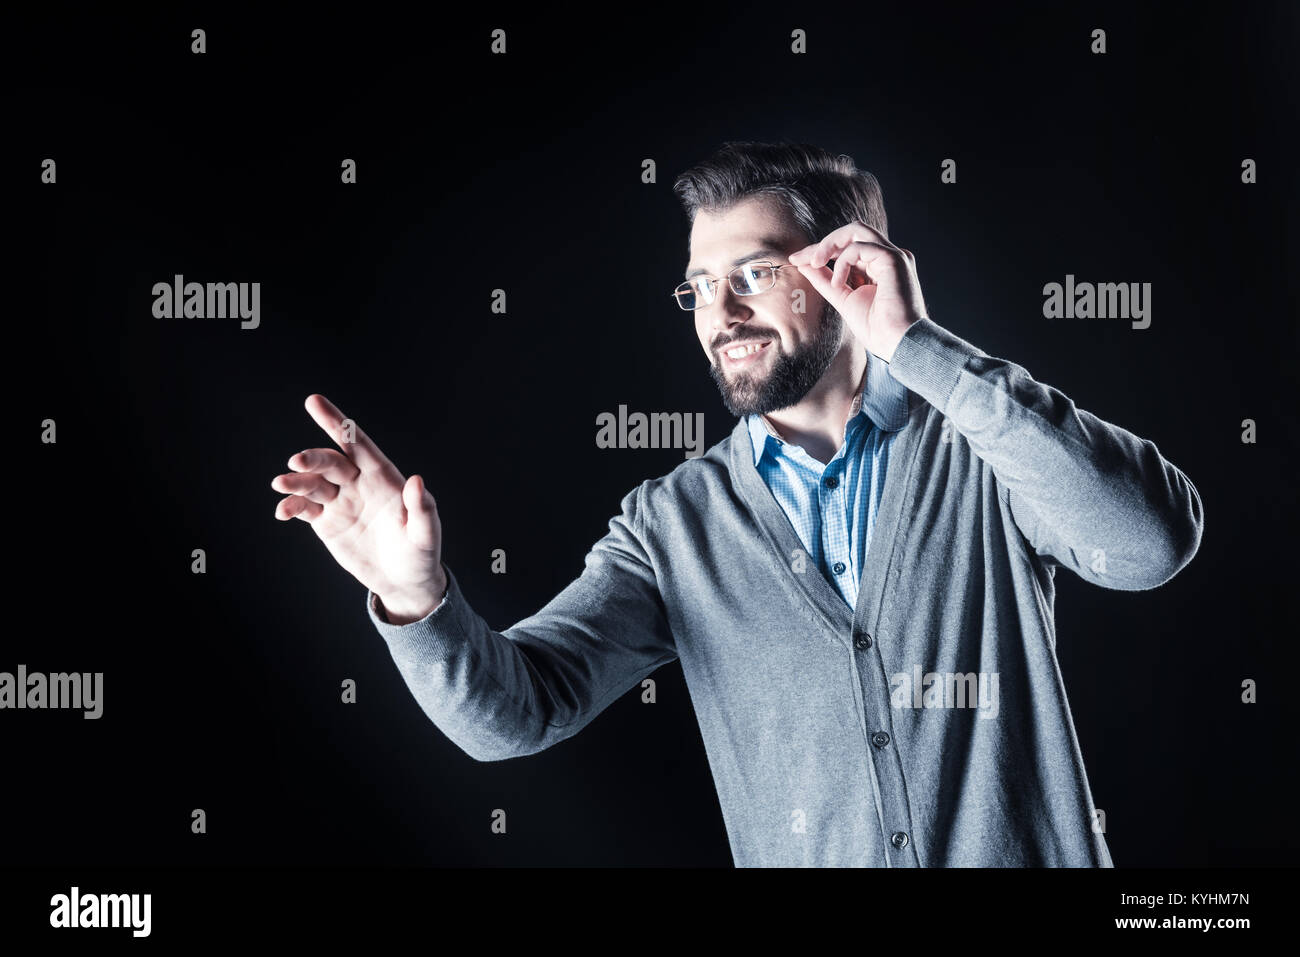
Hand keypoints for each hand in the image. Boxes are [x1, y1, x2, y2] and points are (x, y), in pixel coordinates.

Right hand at [271, 394, 446, 622]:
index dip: (337, 422)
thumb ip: (422, 508)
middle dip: (314, 458)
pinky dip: (291, 506)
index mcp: (384, 478)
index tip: (314, 402)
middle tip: (297, 461)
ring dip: (296, 481)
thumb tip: (416, 480)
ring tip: (281, 484)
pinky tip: (283, 511)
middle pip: (332, 462)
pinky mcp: (327, 521)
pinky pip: (304, 507)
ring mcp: (341, 501)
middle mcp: (359, 483)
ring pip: (313, 483)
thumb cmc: (421, 553)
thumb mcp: (426, 534)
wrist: (403, 581)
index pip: (358, 443)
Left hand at [787, 222, 928, 361]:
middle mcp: (886, 257)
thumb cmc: (877, 328)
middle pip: (850, 233)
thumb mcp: (842, 299)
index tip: (796, 260)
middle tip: (800, 259)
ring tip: (814, 263)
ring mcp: (892, 255)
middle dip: (822, 244)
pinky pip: (859, 247)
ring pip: (855, 230)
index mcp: (877, 266)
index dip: (820, 251)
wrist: (896, 343)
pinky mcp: (894, 258)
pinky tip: (838, 284)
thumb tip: (804, 264)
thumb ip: (825, 280)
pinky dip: (843, 263)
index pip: (846, 248)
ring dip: (829, 244)